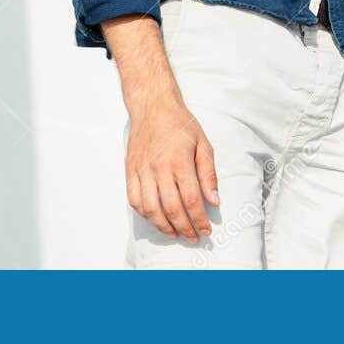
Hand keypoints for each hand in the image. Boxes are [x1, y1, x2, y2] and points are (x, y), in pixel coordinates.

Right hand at [126, 97, 218, 241]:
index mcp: (179, 161)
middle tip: (194, 237)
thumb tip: (214, 201)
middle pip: (171, 208)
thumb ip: (209, 174)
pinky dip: (145, 214)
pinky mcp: (130, 171)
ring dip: (164, 226)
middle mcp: (159, 168)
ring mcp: (142, 170)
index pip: (191, 199)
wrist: (153, 107)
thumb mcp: (203, 144)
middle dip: (185, 227)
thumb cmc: (180, 124)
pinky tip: (156, 218)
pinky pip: (134, 200)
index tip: (206, 230)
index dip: (199, 219)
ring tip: (176, 233)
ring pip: (151, 209)